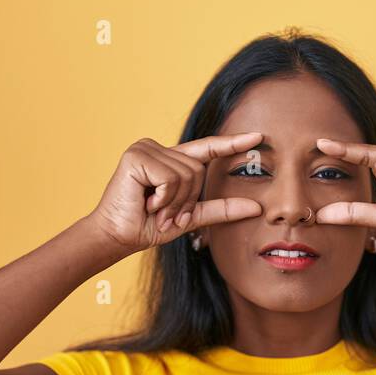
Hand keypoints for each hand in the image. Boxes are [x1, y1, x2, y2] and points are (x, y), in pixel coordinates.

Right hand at [85, 133, 265, 253]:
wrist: (117, 237)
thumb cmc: (148, 227)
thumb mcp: (190, 218)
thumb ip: (221, 210)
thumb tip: (257, 207)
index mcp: (171, 160)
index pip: (207, 149)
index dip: (232, 144)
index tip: (258, 137)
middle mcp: (158, 148)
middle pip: (197, 170)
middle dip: (186, 200)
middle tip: (164, 214)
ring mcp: (146, 148)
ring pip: (186, 174)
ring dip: (174, 202)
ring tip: (154, 210)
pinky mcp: (137, 155)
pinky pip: (170, 178)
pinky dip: (163, 197)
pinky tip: (147, 202)